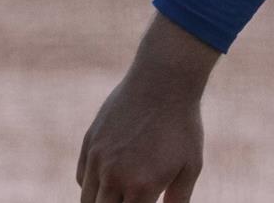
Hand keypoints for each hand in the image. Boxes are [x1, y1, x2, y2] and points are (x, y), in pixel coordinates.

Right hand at [77, 74, 204, 202]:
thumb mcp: (190, 165)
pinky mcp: (89, 144)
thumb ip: (178, 199)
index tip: (144, 200)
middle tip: (131, 198)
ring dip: (102, 202)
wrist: (163, 82)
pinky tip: (109, 180)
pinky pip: (83, 178)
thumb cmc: (182, 125)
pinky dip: (93, 185)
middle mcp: (114, 177)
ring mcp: (97, 160)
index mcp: (142, 187)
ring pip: (88, 201)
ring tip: (119, 195)